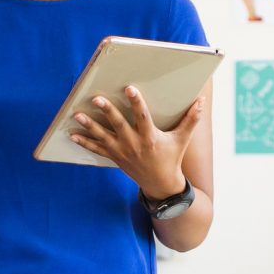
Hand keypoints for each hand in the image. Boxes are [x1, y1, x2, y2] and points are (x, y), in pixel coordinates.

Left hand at [70, 84, 206, 199]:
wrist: (161, 184)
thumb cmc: (172, 158)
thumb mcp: (183, 139)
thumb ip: (191, 120)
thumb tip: (201, 101)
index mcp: (150, 137)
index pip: (142, 116)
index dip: (136, 102)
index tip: (129, 89)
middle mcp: (134, 144)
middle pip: (118, 125)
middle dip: (107, 112)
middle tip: (96, 99)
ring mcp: (122, 152)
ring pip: (103, 137)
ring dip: (89, 126)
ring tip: (77, 115)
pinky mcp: (115, 157)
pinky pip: (97, 149)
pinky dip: (85, 142)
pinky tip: (72, 135)